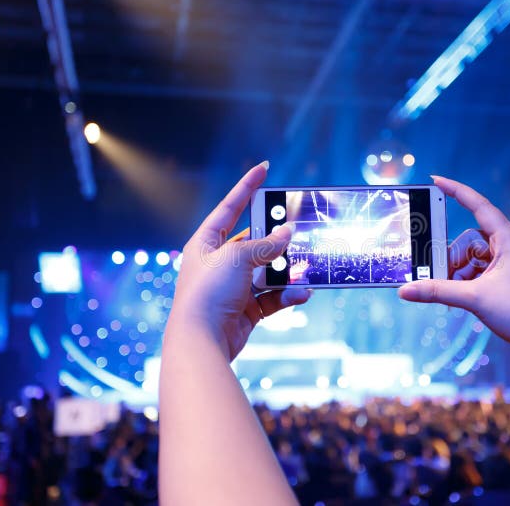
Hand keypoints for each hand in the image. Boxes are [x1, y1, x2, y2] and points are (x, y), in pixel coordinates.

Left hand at [169, 161, 310, 360]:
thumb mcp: (238, 258)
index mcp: (205, 243)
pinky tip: (302, 293)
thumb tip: (287, 233)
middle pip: (253, 242)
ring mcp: (231, 288)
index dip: (247, 187)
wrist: (202, 341)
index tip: (264, 168)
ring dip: (287, 271)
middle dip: (276, 239)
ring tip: (307, 267)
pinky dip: (287, 295)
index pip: (229, 208)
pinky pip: (271, 298)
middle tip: (298, 228)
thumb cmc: (209, 292)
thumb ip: (266, 244)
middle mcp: (217, 264)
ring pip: (266, 272)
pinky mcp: (244, 310)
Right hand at [398, 175, 509, 354]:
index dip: (456, 191)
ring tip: (462, 293)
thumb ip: (437, 291)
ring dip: (465, 272)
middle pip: (472, 239)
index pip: (479, 205)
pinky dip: (474, 279)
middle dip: (456, 258)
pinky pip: (487, 268)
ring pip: (479, 256)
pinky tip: (470, 296)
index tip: (436, 181)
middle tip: (444, 276)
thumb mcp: (474, 299)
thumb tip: (406, 290)